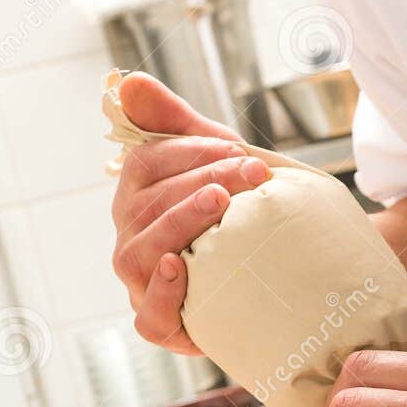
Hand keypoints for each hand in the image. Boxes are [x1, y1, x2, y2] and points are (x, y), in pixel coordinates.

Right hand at [111, 74, 271, 353]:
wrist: (275, 283)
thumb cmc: (239, 219)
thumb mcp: (217, 166)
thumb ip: (178, 125)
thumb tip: (130, 82)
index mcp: (138, 198)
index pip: (145, 164)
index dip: (188, 151)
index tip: (238, 149)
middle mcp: (131, 238)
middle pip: (147, 204)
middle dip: (201, 181)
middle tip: (251, 173)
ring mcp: (141, 283)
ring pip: (139, 252)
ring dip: (179, 223)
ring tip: (218, 203)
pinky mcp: (159, 324)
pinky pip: (147, 314)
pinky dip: (160, 291)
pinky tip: (178, 266)